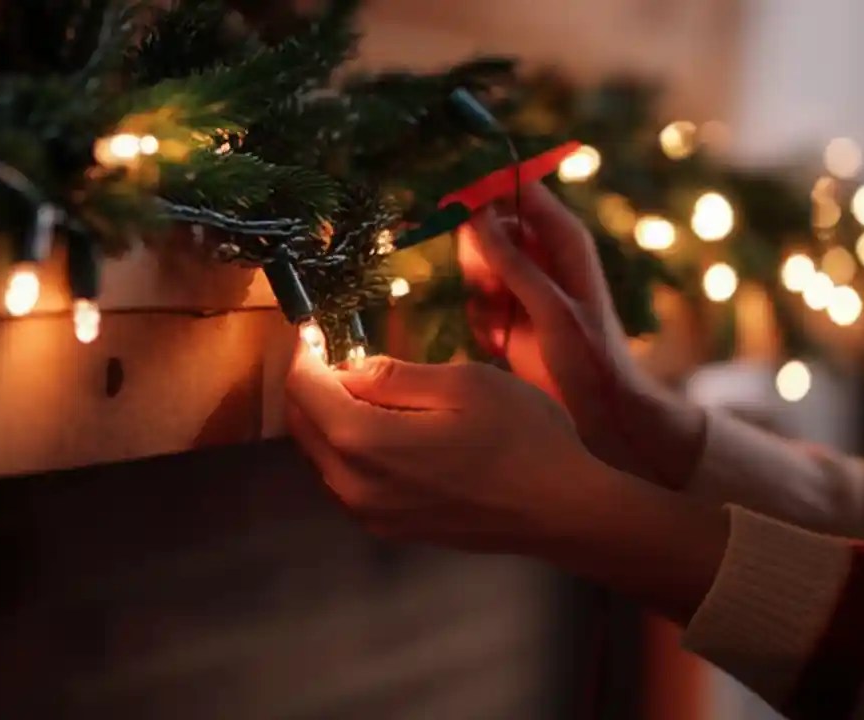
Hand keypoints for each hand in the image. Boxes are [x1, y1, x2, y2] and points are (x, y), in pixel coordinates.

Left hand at [285, 348, 728, 623]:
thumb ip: (394, 375)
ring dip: (330, 419)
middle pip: (302, 425)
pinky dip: (350, 449)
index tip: (314, 329)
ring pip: (322, 455)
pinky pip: (347, 481)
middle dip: (311, 385)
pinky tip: (386, 429)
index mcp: (364, 441)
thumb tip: (350, 369)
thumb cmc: (522, 438)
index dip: (304, 353)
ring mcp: (370, 514)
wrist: (561, 511)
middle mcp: (352, 485)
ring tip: (366, 388)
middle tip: (336, 353)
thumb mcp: (462, 383)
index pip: (302, 389)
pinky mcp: (390, 528)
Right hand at [458, 184, 704, 488]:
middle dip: (479, 256)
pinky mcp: (509, 314)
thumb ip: (513, 263)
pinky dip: (482, 322)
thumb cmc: (591, 359)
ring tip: (501, 325)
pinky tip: (502, 344)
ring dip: (479, 293)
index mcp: (563, 237)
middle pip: (486, 225)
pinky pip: (476, 302)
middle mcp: (541, 253)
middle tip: (490, 290)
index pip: (517, 186)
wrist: (602, 413)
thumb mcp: (551, 309)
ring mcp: (523, 283)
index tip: (453, 207)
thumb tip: (474, 214)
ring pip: (476, 265)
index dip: (483, 188)